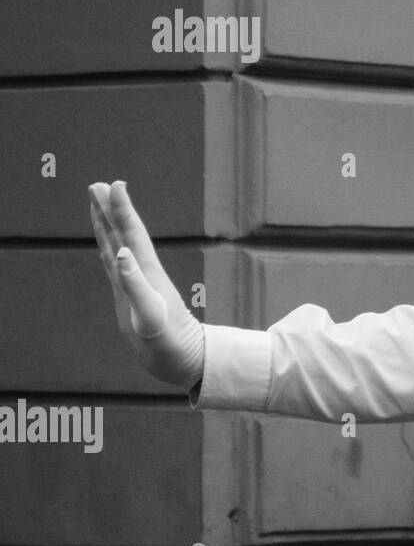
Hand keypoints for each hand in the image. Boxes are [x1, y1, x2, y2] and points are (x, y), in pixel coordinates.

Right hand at [88, 181, 204, 387]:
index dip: (122, 210)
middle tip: (97, 184)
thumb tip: (122, 253)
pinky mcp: (132, 298)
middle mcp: (143, 273)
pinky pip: (117, 268)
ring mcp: (137, 284)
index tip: (116, 184)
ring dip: (108, 225)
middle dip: (110, 209)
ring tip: (97, 204)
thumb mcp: (150, 316)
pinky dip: (109, 252)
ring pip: (119, 247)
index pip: (132, 235)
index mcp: (147, 273)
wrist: (185, 360)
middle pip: (124, 234)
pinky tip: (108, 247)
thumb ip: (136, 285)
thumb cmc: (169, 343)